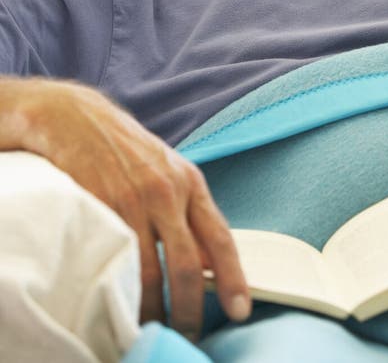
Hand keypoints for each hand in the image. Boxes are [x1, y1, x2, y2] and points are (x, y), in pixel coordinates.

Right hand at [1, 78, 250, 341]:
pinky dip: (121, 290)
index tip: (241, 310)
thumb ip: (190, 213)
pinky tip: (123, 304)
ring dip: (152, 309)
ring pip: (149, 272)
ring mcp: (132, 200)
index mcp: (190, 182)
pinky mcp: (100, 207)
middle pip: (186, 265)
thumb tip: (210, 263)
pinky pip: (115, 261)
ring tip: (152, 329)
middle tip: (187, 336)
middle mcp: (166, 191)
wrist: (78, 119)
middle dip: (190, 309)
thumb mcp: (169, 171)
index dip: (233, 278)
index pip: (220, 238)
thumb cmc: (128, 150)